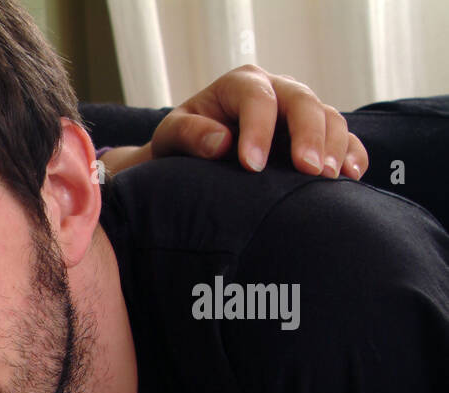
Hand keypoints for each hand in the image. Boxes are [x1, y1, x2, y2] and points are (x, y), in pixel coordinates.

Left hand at [154, 65, 366, 177]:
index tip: (251, 166)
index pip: (258, 98)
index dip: (258, 130)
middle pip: (303, 102)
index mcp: (241, 84)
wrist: (197, 152)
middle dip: (308, 136)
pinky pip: (345, 138)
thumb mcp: (171, 135)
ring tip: (328, 178)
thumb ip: (189, 134)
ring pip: (329, 117)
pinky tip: (351, 175)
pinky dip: (352, 154)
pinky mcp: (317, 134)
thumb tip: (220, 143)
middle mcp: (277, 90)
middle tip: (308, 170)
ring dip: (334, 147)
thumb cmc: (185, 140)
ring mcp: (300, 111)